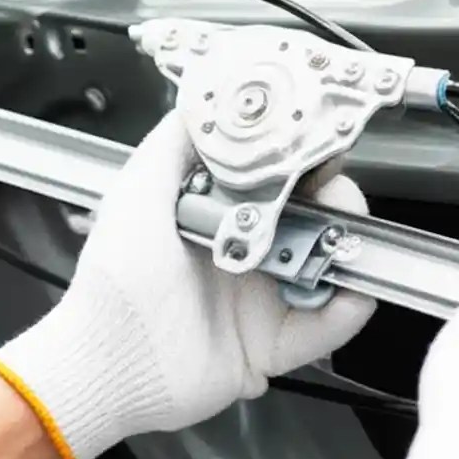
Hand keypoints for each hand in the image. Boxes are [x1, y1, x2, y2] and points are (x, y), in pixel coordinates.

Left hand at [0, 113, 376, 458]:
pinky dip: (348, 310)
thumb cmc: (114, 279)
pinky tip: (349, 293)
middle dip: (338, 203)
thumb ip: (175, 143)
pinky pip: (326, 327)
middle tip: (332, 201)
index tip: (324, 149)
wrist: (108, 358)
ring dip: (348, 251)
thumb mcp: (137, 192)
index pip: (284, 178)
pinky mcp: (274, 346)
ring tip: (341, 245)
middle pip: (320, 218)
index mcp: (221, 215)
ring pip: (331, 268)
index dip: (309, 161)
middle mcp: (248, 253)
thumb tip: (206, 100)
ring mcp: (264, 300)